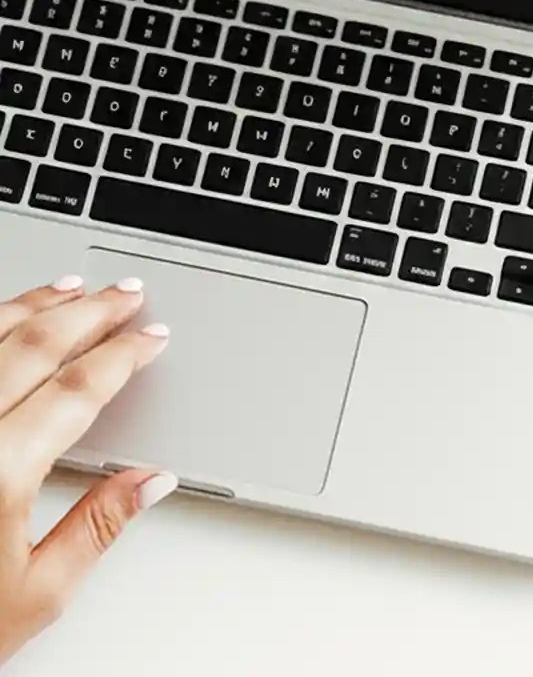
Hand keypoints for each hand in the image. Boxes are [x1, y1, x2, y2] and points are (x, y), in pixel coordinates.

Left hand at [0, 277, 175, 664]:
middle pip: (32, 348)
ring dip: (31, 307)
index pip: (78, 391)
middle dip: (88, 313)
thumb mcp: (36, 592)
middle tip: (125, 295)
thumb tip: (149, 481)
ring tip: (69, 289)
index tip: (151, 338)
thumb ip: (97, 527)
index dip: (123, 357)